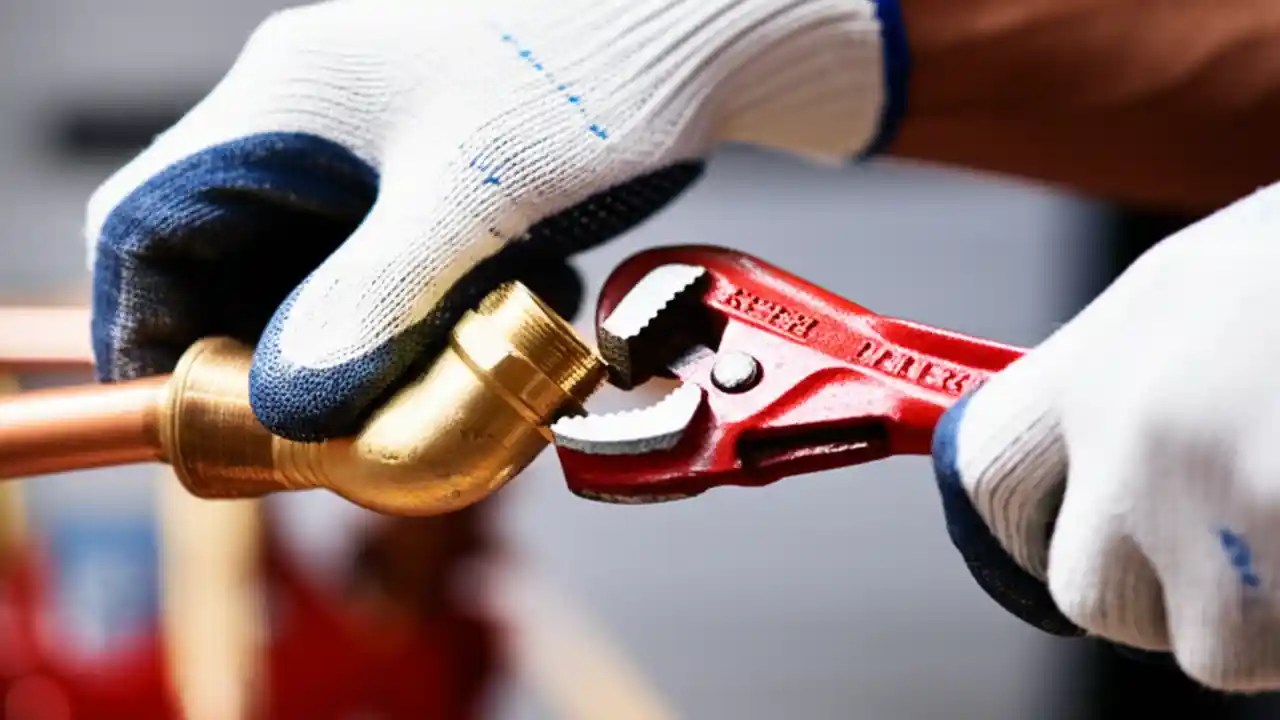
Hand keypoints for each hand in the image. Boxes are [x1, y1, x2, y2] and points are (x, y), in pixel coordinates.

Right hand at [87, 0, 904, 440]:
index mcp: (289, 103)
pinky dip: (398, 324)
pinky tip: (452, 350)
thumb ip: (377, 297)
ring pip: (304, 274)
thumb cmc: (595, 81)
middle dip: (251, 355)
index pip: (149, 220)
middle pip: (223, 260)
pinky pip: (377, 268)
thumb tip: (286, 400)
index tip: (185, 414)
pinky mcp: (432, 180)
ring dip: (332, 348)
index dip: (144, 327)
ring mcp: (374, 151)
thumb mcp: (482, 196)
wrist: (697, 34)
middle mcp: (314, 124)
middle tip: (303, 433)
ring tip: (389, 401)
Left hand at [932, 183, 1279, 691]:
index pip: (987, 481)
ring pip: (1214, 648)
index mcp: (1101, 366)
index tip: (1061, 533)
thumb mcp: (1190, 291)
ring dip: (1262, 615)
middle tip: (1229, 545)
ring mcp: (1242, 516)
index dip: (1021, 523)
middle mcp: (1148, 446)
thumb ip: (1121, 390)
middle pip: (1092, 596)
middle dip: (1157, 593)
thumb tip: (1083, 478)